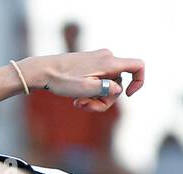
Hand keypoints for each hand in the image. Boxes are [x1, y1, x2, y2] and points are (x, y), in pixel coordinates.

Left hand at [21, 49, 144, 112]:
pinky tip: (78, 98)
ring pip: (107, 85)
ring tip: (79, 103)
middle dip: (106, 99)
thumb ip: (105, 89)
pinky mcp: (90, 64)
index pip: (138, 66)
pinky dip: (91, 92)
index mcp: (109, 62)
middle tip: (86, 106)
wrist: (43, 70)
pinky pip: (99, 81)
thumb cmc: (62, 81)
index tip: (129, 96)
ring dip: (96, 98)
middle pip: (119, 83)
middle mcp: (107, 58)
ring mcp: (98, 60)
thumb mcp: (85, 89)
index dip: (140, 81)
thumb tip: (118, 90)